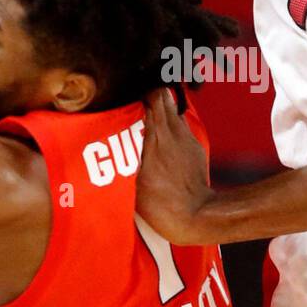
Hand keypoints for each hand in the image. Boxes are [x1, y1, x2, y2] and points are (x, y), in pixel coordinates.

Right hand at [136, 88, 216, 245]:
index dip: (139, 92)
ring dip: (159, 111)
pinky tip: (159, 142)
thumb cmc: (159, 201)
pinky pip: (179, 128)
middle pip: (162, 96)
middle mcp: (172, 130)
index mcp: (156, 133)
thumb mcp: (130, 177)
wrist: (192, 213)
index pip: (153, 95)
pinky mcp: (194, 147)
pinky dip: (168, 129)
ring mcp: (186, 137)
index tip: (126, 97)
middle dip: (148, 96)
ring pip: (171, 110)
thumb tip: (113, 132)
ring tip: (145, 121)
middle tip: (134, 105)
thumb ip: (125, 149)